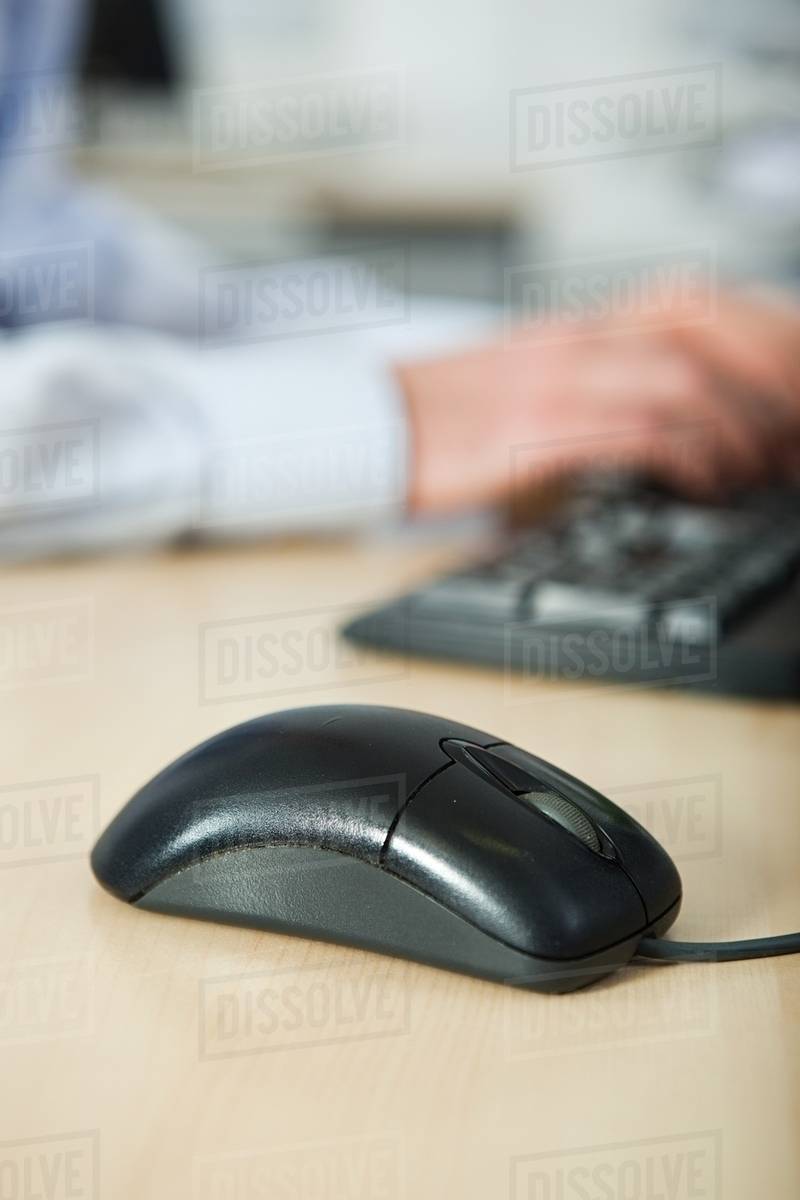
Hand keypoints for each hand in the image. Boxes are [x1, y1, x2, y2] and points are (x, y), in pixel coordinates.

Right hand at [395, 289, 799, 513]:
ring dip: (737, 430)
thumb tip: (665, 413)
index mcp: (580, 325)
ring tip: (755, 467)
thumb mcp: (530, 379)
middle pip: (704, 336)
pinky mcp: (538, 433)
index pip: (694, 304)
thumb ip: (596, 380)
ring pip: (683, 383)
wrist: (374, 426)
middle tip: (785, 436)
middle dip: (764, 387)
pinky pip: (639, 434)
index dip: (756, 343)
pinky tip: (705, 484)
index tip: (782, 392)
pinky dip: (690, 459)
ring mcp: (557, 382)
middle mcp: (576, 340)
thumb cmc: (447, 413)